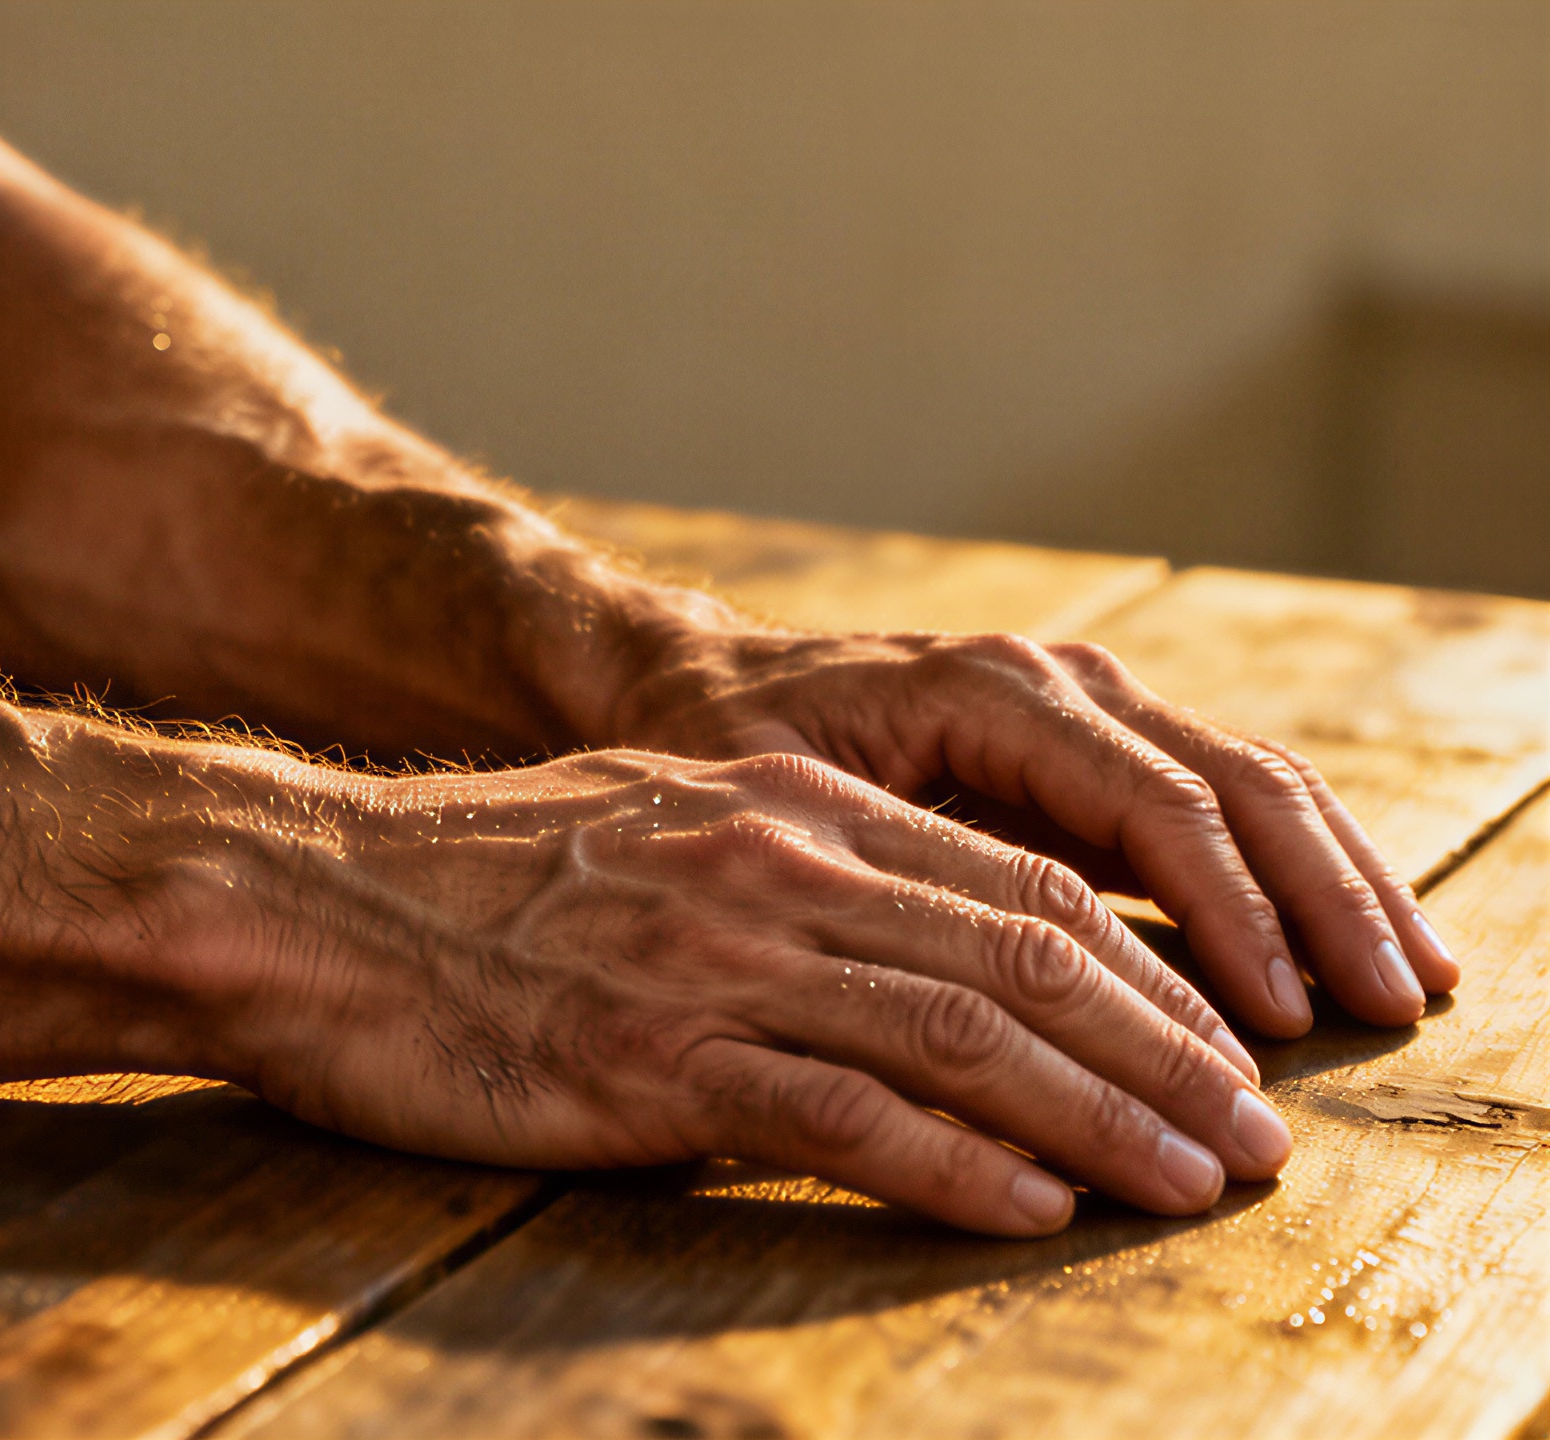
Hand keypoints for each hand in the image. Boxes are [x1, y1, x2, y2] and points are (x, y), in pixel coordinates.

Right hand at [216, 750, 1290, 1235]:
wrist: (294, 898)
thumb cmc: (456, 886)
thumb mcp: (642, 839)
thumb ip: (771, 878)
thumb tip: (890, 957)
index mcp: (781, 806)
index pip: (1014, 884)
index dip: (1144, 970)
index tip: (1218, 1047)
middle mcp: (772, 866)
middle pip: (1024, 956)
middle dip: (1166, 1051)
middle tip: (1254, 1140)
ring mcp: (713, 959)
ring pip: (961, 1034)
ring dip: (1101, 1118)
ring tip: (1190, 1186)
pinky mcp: (648, 1058)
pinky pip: (839, 1115)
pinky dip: (953, 1167)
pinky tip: (1030, 1209)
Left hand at [601, 625, 1457, 1035]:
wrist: (686, 674)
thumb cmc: (711, 747)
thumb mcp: (766, 809)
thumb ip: (872, 879)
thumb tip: (975, 1012)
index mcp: (989, 690)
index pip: (1151, 800)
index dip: (1227, 911)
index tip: (1274, 1019)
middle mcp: (1057, 681)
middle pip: (1234, 782)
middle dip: (1323, 898)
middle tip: (1394, 1008)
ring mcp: (1086, 705)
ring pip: (1253, 783)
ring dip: (1338, 882)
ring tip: (1411, 981)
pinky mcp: (1094, 747)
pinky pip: (1220, 802)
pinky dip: (1294, 872)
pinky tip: (1345, 949)